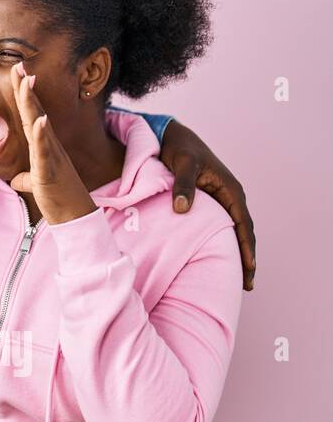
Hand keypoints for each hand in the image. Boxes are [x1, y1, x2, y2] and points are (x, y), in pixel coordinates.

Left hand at [7, 62, 97, 225]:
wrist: (74, 218)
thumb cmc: (58, 199)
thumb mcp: (37, 186)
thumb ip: (27, 178)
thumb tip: (17, 181)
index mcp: (44, 146)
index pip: (32, 114)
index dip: (25, 94)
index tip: (19, 73)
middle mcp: (49, 146)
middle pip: (35, 111)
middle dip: (26, 89)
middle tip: (19, 65)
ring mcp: (51, 156)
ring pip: (38, 125)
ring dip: (32, 103)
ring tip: (25, 82)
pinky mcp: (49, 171)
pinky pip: (44, 150)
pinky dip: (40, 134)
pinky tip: (38, 119)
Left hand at [159, 119, 255, 289]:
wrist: (172, 136)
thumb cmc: (179, 148)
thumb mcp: (183, 164)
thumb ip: (183, 185)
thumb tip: (182, 209)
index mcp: (230, 190)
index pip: (243, 225)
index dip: (247, 248)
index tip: (249, 269)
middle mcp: (229, 196)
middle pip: (242, 232)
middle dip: (245, 258)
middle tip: (246, 284)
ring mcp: (219, 200)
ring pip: (231, 231)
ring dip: (235, 252)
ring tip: (236, 277)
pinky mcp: (207, 201)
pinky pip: (218, 226)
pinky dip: (220, 242)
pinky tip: (216, 257)